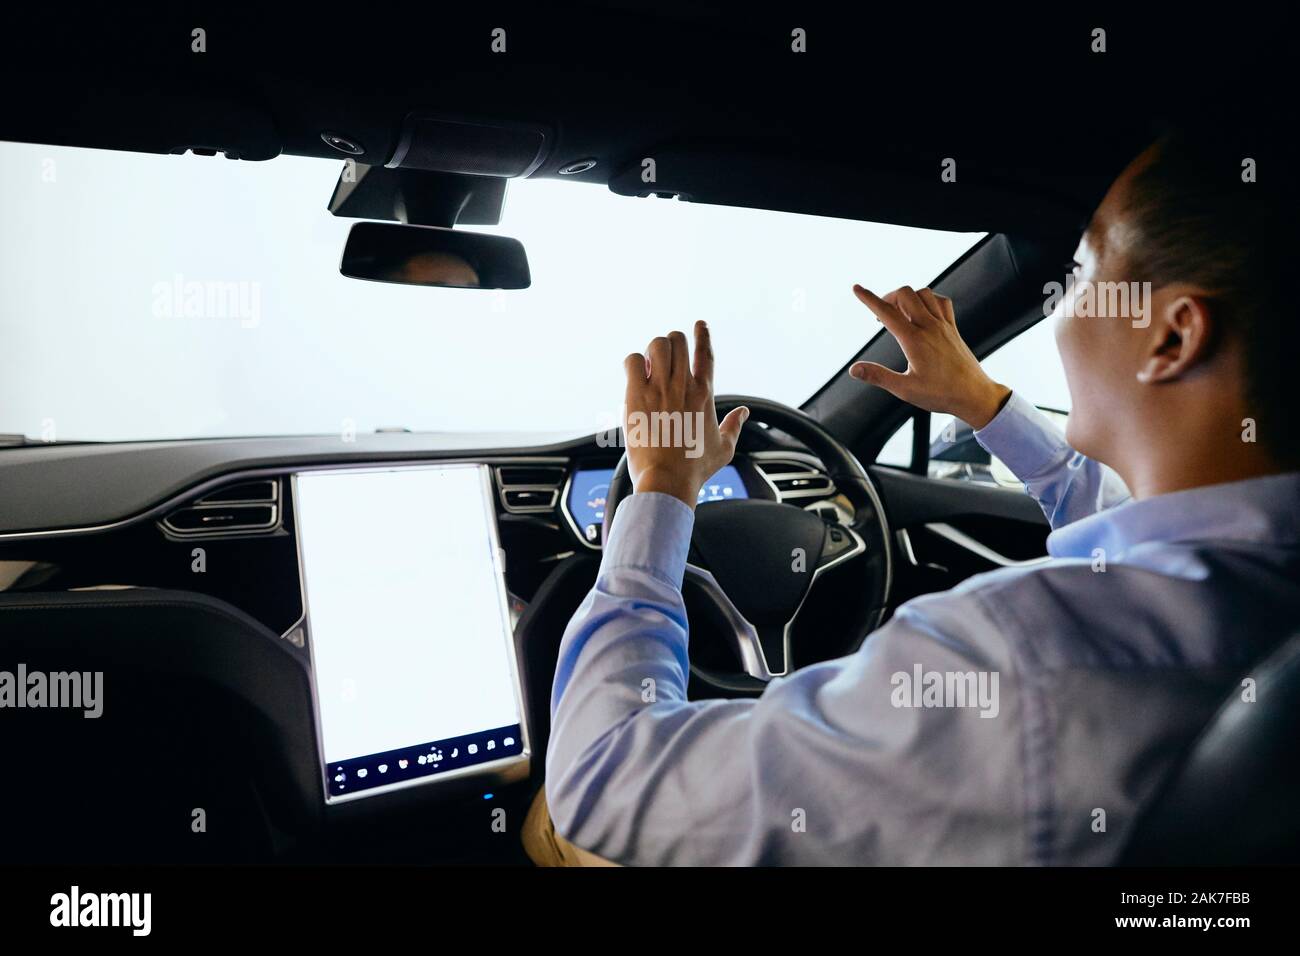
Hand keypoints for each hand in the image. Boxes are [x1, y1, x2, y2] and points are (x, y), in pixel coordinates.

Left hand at [622, 321, 748, 509]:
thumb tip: (744, 412)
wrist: (668, 480)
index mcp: (704, 394)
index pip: (705, 354)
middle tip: (663, 360)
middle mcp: (683, 385)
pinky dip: (633, 363)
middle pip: (678, 340)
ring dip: (652, 351)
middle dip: (671, 344)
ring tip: (649, 368)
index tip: (700, 323)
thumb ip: (734, 426)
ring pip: (657, 344)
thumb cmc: (695, 469)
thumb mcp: (723, 449)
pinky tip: (634, 376)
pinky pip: (633, 360)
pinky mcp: (636, 395)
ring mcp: (659, 388)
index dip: (703, 334)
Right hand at [848, 285, 1009, 428]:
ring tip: (900, 313)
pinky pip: (941, 302)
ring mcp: (944, 325)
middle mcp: (929, 327)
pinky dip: (928, 299)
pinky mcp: (953, 328)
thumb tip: (854, 369)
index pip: (887, 312)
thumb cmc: (940, 394)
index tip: (856, 289)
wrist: (975, 395)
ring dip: (908, 297)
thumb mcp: (905, 389)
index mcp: (914, 340)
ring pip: (924, 294)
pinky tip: (922, 311)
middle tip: (881, 315)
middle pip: (906, 294)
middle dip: (888, 297)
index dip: (869, 299)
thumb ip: (878, 376)